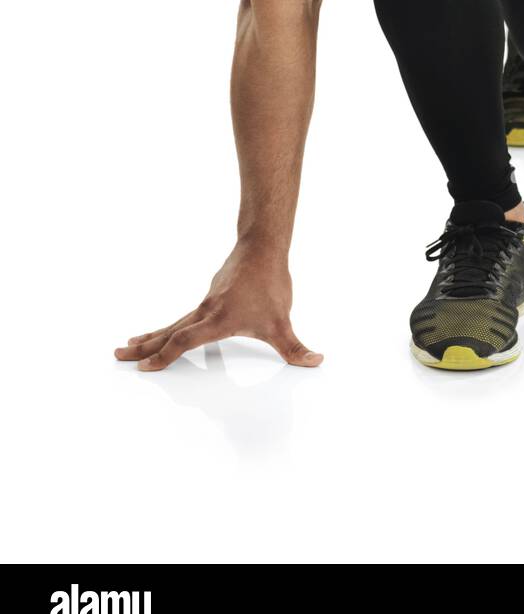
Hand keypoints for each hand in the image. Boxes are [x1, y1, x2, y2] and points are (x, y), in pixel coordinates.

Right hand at [113, 241, 322, 370]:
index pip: (184, 342)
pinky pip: (184, 317)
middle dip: (143, 347)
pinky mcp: (210, 297)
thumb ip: (296, 347)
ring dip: (150, 336)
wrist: (263, 246)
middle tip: (117, 356)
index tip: (144, 367)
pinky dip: (168, 326)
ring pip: (173, 323)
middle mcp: (205, 311)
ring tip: (128, 345)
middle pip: (167, 332)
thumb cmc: (270, 283)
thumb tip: (316, 361)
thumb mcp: (283, 322)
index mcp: (216, 320)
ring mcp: (205, 303)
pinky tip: (165, 331)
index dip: (164, 356)